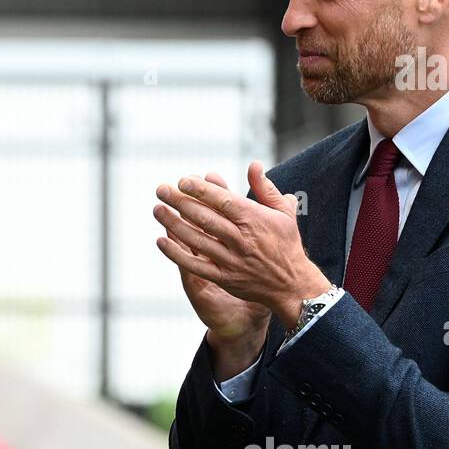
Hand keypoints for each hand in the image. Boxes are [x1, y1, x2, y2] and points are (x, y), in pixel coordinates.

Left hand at [156, 170, 271, 336]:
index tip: (183, 181)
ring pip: (198, 240)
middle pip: (206, 219)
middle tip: (161, 190)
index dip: (202, 191)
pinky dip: (177, 254)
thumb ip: (266, 188)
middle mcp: (242, 239)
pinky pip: (196, 265)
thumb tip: (253, 164)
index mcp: (255, 220)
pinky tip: (161, 241)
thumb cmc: (286, 243)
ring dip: (174, 224)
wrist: (291, 285)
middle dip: (181, 203)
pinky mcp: (223, 277)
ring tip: (157, 209)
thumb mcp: (283, 213)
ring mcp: (231, 260)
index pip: (224, 202)